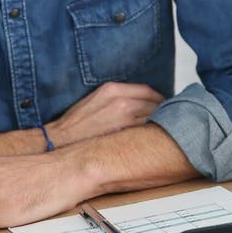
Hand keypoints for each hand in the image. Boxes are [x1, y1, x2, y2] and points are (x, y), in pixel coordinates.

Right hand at [48, 81, 163, 146]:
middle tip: (171, 121)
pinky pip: (148, 134)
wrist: (60, 141)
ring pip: (156, 120)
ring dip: (163, 126)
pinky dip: (154, 137)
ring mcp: (126, 120)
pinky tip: (154, 143)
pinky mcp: (126, 137)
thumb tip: (140, 102)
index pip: (150, 92)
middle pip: (157, 105)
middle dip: (165, 113)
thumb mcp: (96, 99)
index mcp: (114, 89)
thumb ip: (119, 96)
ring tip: (166, 133)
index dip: (160, 100)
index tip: (165, 107)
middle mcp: (123, 102)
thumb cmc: (77, 123)